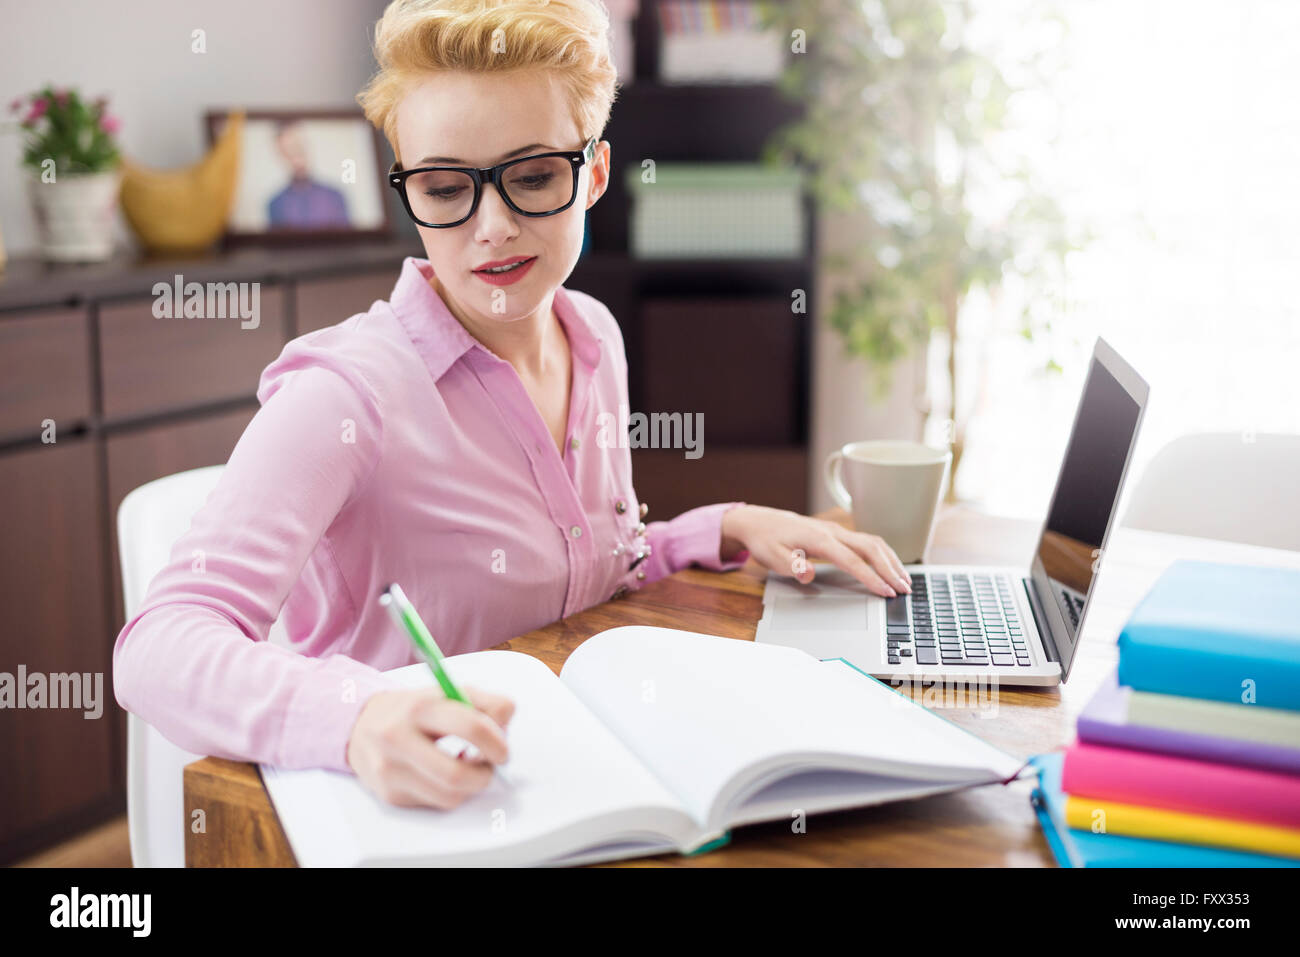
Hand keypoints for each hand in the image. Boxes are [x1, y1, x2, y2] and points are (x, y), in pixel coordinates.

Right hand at [346, 684, 514, 808]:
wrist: (361, 726)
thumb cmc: (414, 710)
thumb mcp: (448, 693)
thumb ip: (485, 702)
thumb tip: (506, 722)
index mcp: (421, 707)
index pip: (471, 727)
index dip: (497, 743)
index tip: (503, 751)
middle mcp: (400, 737)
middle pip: (457, 774)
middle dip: (484, 775)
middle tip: (489, 766)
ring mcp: (391, 769)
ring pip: (449, 796)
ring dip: (469, 787)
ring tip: (466, 768)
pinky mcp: (389, 794)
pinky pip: (435, 804)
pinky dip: (449, 793)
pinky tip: (443, 775)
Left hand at [720, 504, 911, 596]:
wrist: (760, 522)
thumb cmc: (766, 541)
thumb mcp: (772, 557)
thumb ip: (792, 567)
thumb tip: (809, 574)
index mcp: (819, 539)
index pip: (853, 561)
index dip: (872, 578)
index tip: (886, 592)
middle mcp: (833, 532)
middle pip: (871, 548)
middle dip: (891, 569)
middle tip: (905, 589)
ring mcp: (837, 530)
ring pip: (873, 542)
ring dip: (891, 560)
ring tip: (905, 580)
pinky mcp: (838, 532)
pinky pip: (867, 540)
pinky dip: (883, 553)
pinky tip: (890, 565)